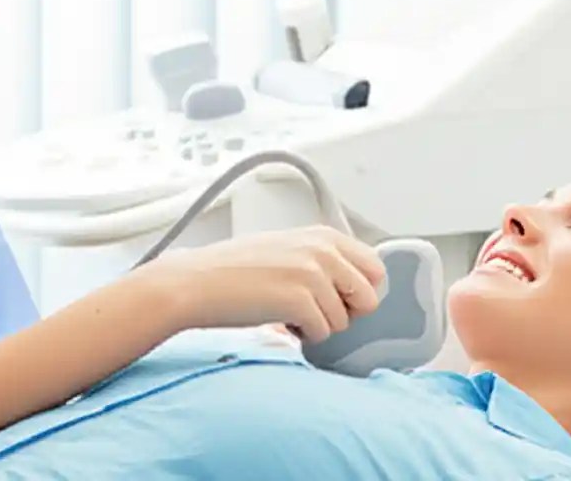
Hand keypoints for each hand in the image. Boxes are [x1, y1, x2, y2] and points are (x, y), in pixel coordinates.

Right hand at [140, 226, 385, 342]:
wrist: (196, 283)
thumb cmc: (235, 270)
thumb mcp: (287, 249)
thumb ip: (322, 260)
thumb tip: (355, 288)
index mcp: (323, 235)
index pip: (374, 267)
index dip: (357, 291)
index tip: (334, 298)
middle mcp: (323, 250)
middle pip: (369, 297)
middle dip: (346, 312)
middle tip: (313, 310)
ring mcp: (312, 274)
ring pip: (344, 321)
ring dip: (317, 325)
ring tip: (284, 312)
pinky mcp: (299, 300)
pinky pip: (322, 333)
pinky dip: (302, 336)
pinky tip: (277, 320)